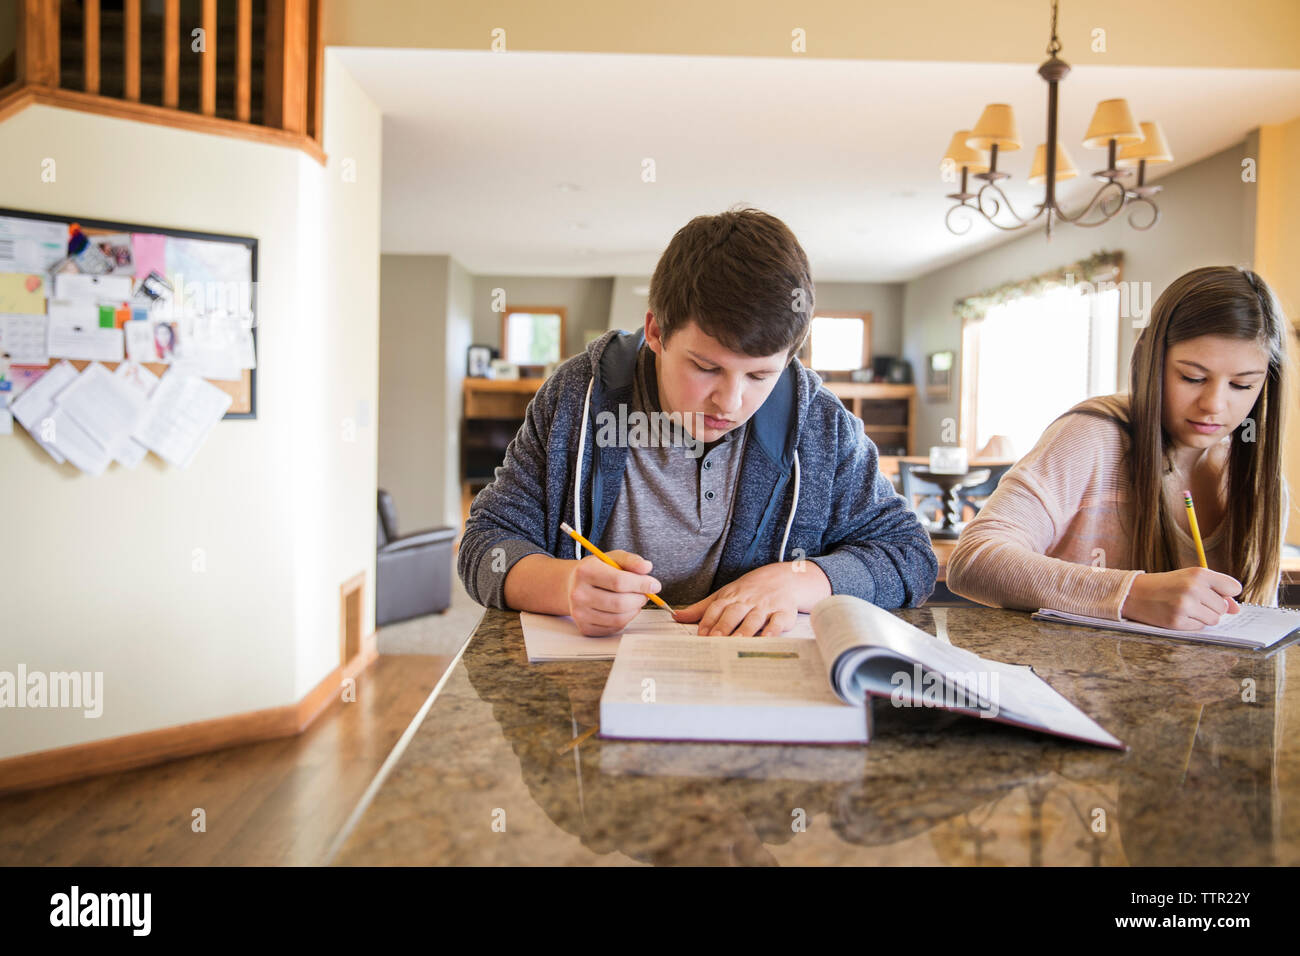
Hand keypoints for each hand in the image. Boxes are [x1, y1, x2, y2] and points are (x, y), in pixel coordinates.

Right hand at [565, 550, 660, 636]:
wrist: (572, 585)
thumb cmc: (596, 570)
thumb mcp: (612, 558)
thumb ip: (631, 560)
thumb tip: (647, 567)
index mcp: (585, 571)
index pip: (619, 582)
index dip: (642, 584)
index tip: (655, 585)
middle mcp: (579, 594)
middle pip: (620, 603)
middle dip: (640, 599)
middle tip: (645, 594)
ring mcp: (580, 613)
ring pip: (619, 618)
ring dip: (635, 610)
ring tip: (635, 600)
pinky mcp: (585, 627)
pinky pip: (614, 628)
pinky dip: (625, 619)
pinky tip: (624, 610)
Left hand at [675, 562, 828, 636]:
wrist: (785, 578)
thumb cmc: (750, 590)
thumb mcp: (725, 594)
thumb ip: (702, 608)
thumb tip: (677, 617)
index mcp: (731, 597)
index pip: (717, 608)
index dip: (708, 621)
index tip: (701, 635)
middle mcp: (748, 601)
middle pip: (733, 614)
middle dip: (723, 627)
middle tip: (714, 641)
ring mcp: (766, 607)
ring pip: (753, 619)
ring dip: (744, 631)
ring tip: (735, 642)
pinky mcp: (784, 613)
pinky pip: (777, 622)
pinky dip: (772, 631)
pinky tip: (765, 639)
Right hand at [1120, 567, 1241, 629]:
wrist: (1134, 593)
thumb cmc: (1166, 585)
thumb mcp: (1190, 579)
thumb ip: (1216, 590)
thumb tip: (1236, 609)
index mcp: (1199, 573)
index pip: (1233, 587)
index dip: (1226, 593)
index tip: (1215, 593)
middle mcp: (1193, 588)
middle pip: (1223, 607)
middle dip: (1212, 607)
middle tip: (1192, 601)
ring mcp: (1185, 605)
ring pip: (1214, 620)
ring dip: (1203, 617)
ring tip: (1185, 608)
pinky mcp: (1177, 621)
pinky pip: (1200, 627)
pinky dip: (1191, 624)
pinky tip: (1178, 615)